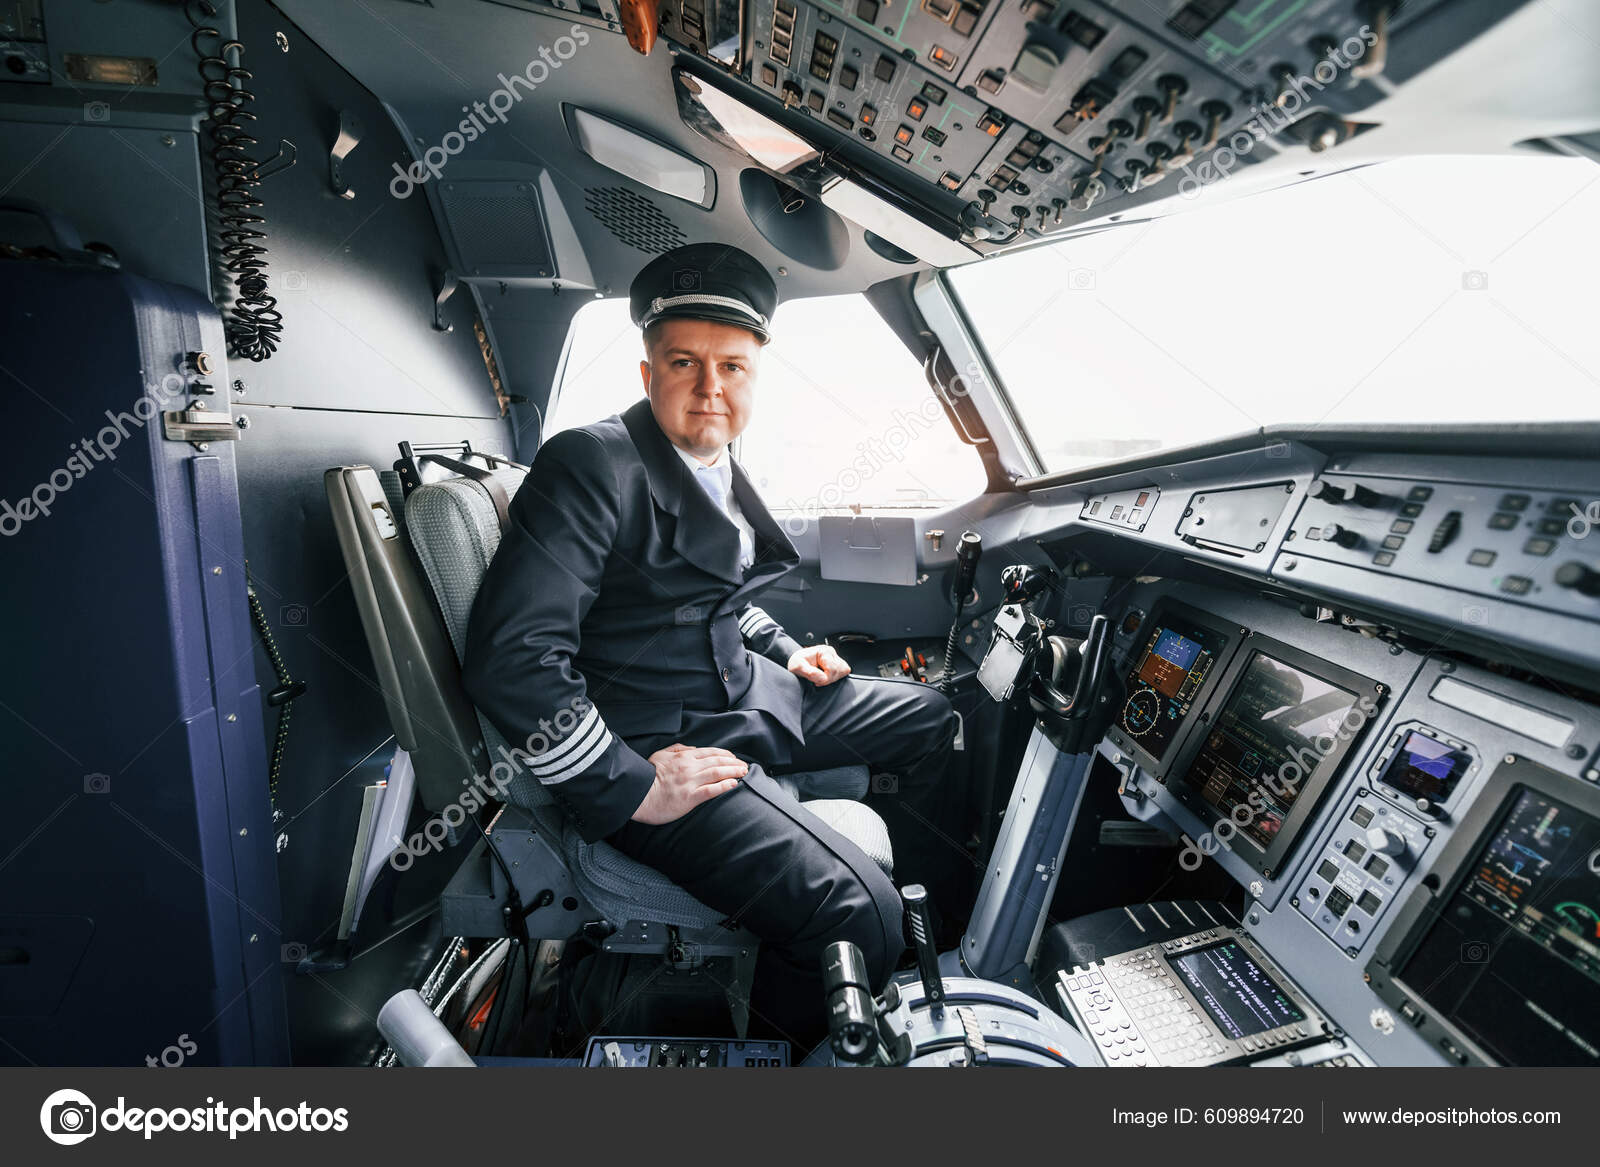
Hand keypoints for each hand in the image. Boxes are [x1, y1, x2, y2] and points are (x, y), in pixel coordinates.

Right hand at [631, 744, 747, 824]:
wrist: (638, 795)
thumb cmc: (647, 776)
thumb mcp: (660, 755)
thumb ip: (677, 749)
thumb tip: (692, 748)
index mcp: (683, 757)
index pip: (710, 752)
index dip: (725, 754)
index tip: (734, 757)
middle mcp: (690, 767)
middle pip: (718, 761)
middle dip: (734, 762)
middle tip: (744, 765)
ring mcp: (690, 782)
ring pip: (717, 773)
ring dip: (733, 772)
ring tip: (743, 772)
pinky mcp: (690, 797)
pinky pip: (711, 790)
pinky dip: (724, 786)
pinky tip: (733, 784)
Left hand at [787, 644, 850, 686]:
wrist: (796, 663)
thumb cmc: (797, 663)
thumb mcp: (797, 667)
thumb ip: (810, 672)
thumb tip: (823, 678)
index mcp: (824, 651)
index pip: (833, 670)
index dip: (824, 678)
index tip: (814, 679)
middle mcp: (831, 652)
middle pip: (840, 670)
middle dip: (828, 678)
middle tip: (817, 678)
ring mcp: (835, 657)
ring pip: (844, 671)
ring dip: (832, 678)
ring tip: (821, 676)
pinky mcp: (837, 663)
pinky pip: (844, 672)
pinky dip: (835, 677)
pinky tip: (825, 675)